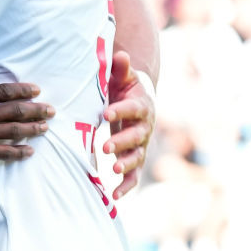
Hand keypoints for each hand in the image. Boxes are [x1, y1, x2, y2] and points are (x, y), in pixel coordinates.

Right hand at [0, 76, 52, 169]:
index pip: (4, 92)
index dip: (22, 90)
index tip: (36, 91)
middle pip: (15, 110)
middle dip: (36, 110)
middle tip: (50, 110)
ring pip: (14, 130)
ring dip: (32, 129)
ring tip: (45, 128)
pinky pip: (4, 152)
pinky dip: (18, 152)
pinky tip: (29, 152)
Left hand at [102, 51, 154, 199]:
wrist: (140, 100)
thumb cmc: (126, 87)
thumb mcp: (123, 76)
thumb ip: (120, 68)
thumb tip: (120, 54)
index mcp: (141, 105)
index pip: (132, 108)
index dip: (121, 110)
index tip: (106, 113)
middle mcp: (145, 127)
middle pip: (136, 136)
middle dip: (121, 142)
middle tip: (105, 147)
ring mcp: (141, 144)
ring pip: (137, 156)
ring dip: (126, 164)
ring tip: (113, 171)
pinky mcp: (135, 156)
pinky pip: (133, 174)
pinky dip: (126, 185)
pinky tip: (115, 196)